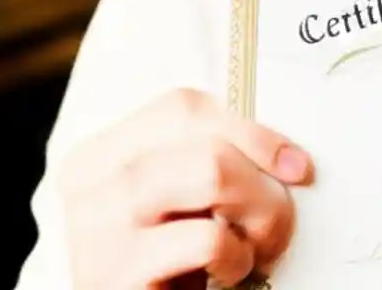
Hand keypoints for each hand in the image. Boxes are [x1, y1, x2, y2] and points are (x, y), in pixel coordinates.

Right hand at [59, 89, 312, 288]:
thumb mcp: (176, 209)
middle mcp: (90, 187)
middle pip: (203, 138)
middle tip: (277, 217)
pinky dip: (237, 255)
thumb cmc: (160, 273)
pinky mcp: (116, 274)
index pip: (182, 107)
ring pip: (211, 172)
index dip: (249, 129)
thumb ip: (201, 167)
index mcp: (100, 158)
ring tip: (257, 246)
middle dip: (262, 175)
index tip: (291, 162)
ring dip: (260, 211)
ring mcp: (97, 229)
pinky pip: (208, 238)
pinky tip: (227, 273)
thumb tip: (282, 157)